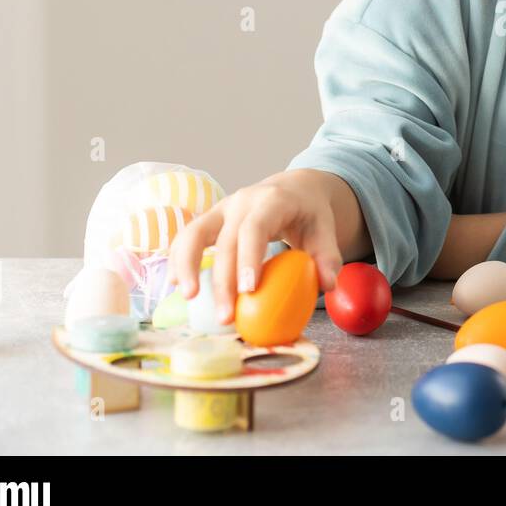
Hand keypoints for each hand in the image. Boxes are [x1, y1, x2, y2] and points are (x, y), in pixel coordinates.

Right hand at [168, 168, 346, 324]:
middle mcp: (242, 202)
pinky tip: (176, 286)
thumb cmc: (308, 213)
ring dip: (186, 266)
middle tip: (226, 317)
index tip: (248, 290)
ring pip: (194, 233)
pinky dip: (178, 260)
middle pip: (225, 240)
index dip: (249, 257)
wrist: (293, 189)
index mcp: (272, 200)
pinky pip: (187, 238)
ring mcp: (222, 209)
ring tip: (188, 299)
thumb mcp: (325, 228)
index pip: (256, 228)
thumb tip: (328, 285)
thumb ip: (328, 256)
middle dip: (222, 280)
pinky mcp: (210, 220)